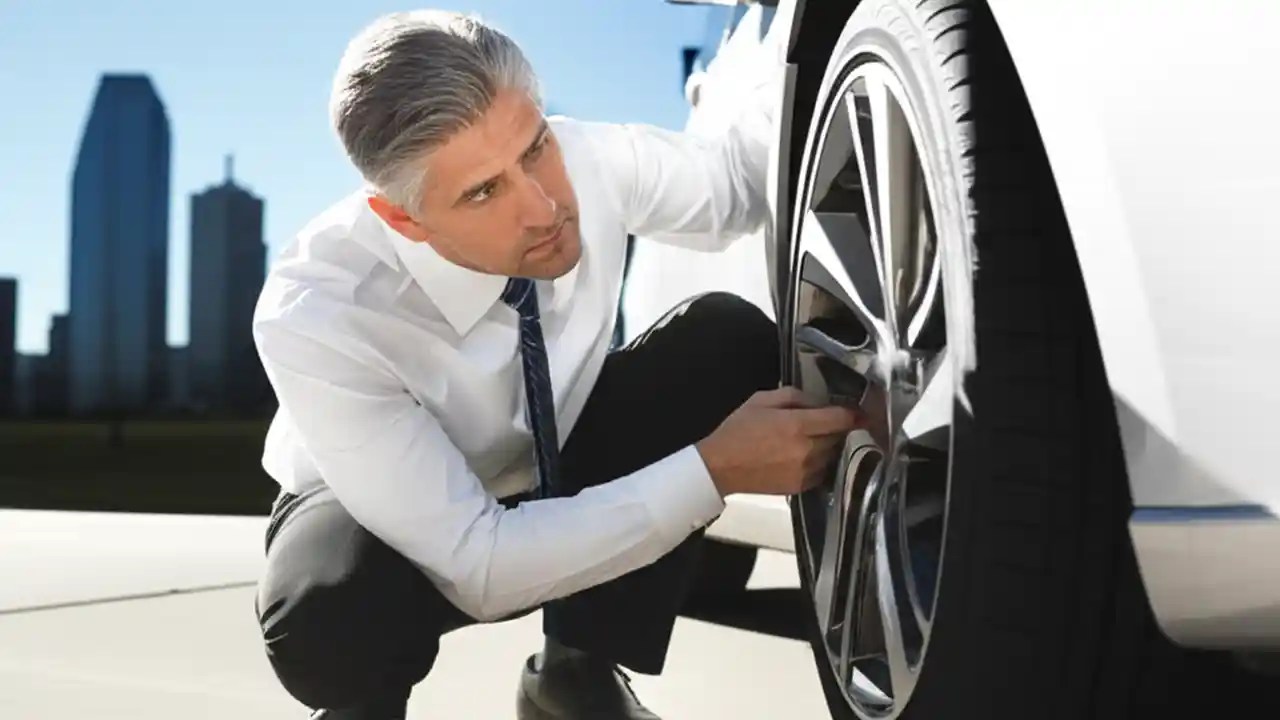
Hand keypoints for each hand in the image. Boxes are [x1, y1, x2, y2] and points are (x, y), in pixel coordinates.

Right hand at [695, 387, 865, 497]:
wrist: (720, 467)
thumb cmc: (738, 430)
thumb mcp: (762, 400)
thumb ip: (794, 396)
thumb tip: (818, 402)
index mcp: (798, 425)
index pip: (840, 419)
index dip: (853, 414)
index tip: (858, 411)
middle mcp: (807, 449)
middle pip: (839, 437)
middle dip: (838, 429)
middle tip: (830, 423)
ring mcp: (806, 471)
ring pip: (833, 455)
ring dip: (829, 446)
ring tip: (815, 440)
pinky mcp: (802, 486)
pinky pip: (823, 471)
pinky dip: (820, 463)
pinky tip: (806, 457)